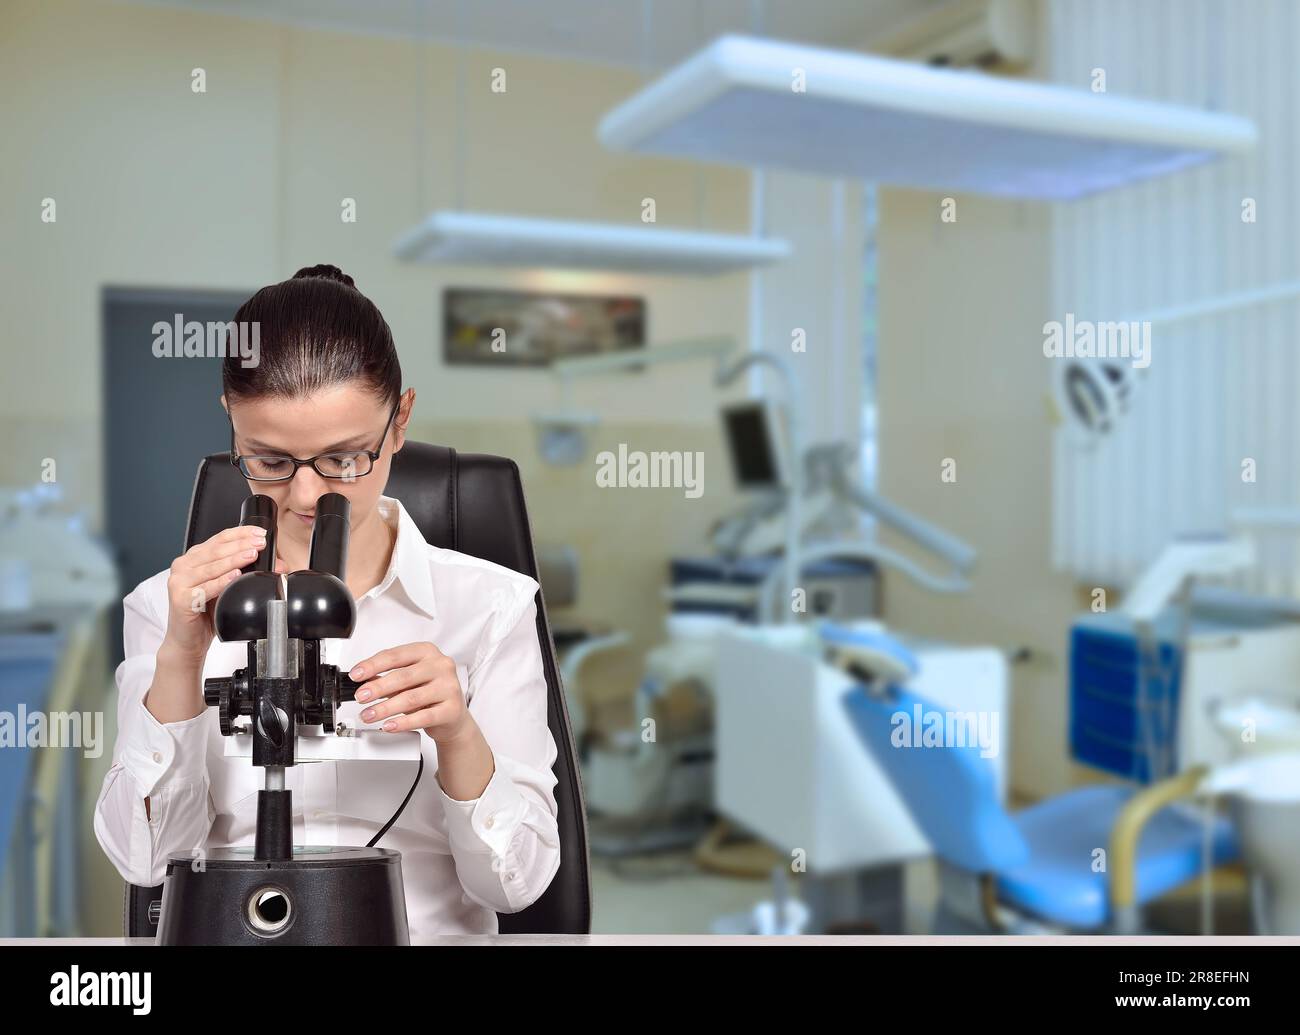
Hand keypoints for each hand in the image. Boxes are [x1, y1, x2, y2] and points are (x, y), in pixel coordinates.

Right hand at [161, 525, 270, 659]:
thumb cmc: (205, 613)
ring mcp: (179, 581)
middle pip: (216, 550)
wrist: (187, 640)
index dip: (240, 534)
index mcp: (194, 558)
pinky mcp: (180, 598)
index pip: (219, 539)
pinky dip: (221, 581)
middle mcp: (184, 566)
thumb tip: (278, 565)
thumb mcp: (228, 587)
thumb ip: (246, 572)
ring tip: (252, 554)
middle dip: (241, 545)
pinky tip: (235, 575)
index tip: (259, 533)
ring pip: (212, 567)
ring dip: (234, 559)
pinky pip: (205, 588)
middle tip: (260, 543)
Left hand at [349, 642, 472, 743]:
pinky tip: (389, 725)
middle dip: (377, 688)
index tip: (356, 675)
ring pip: (411, 698)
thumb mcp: (408, 681)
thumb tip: (363, 682)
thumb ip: (387, 678)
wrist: (453, 716)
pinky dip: (402, 723)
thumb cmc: (429, 693)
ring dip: (385, 708)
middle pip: (403, 676)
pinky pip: (423, 717)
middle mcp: (441, 666)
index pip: (395, 655)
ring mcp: (449, 687)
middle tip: (360, 697)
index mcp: (427, 652)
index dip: (372, 665)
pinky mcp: (452, 709)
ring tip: (369, 715)